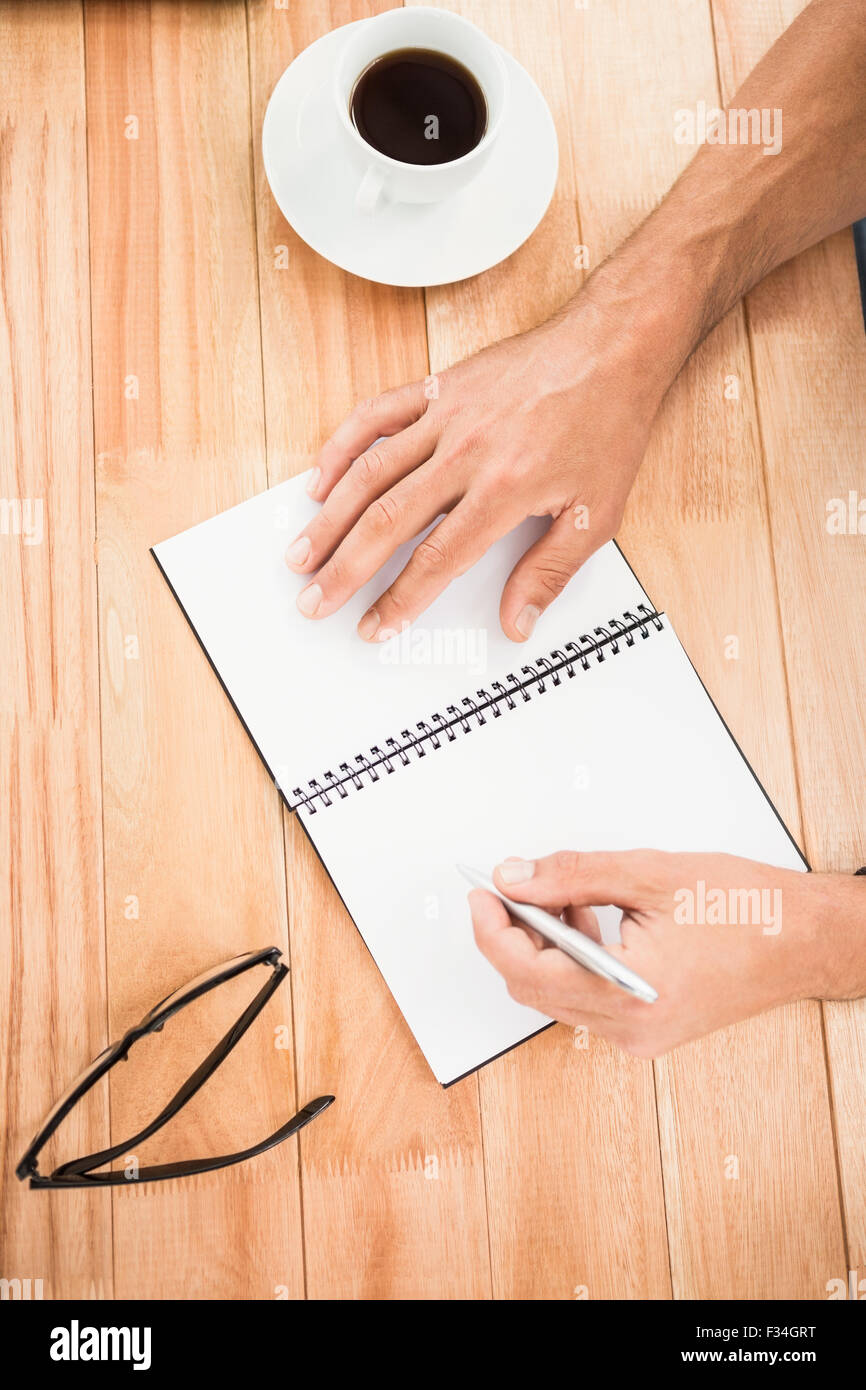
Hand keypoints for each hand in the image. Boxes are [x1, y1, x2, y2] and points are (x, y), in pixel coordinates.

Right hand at [284, 290, 668, 643]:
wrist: (613, 347)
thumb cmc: (607, 426)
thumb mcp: (596, 514)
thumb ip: (550, 572)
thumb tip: (517, 623)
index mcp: (505, 489)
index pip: (436, 559)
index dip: (399, 600)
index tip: (374, 627)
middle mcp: (466, 452)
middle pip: (388, 521)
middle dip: (345, 569)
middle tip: (314, 602)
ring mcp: (446, 416)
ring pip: (370, 473)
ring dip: (329, 518)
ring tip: (301, 555)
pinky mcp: (439, 387)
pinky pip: (376, 416)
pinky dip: (341, 448)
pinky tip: (320, 481)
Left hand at [468, 849, 864, 1055]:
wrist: (806, 941)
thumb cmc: (747, 909)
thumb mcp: (648, 874)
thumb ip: (571, 875)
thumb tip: (515, 878)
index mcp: (627, 994)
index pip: (527, 971)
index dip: (492, 931)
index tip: (480, 895)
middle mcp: (630, 1028)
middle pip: (536, 986)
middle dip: (515, 933)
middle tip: (512, 886)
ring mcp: (640, 1035)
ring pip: (560, 992)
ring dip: (549, 942)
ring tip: (568, 893)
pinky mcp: (649, 1027)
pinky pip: (589, 996)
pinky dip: (578, 957)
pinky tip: (595, 917)